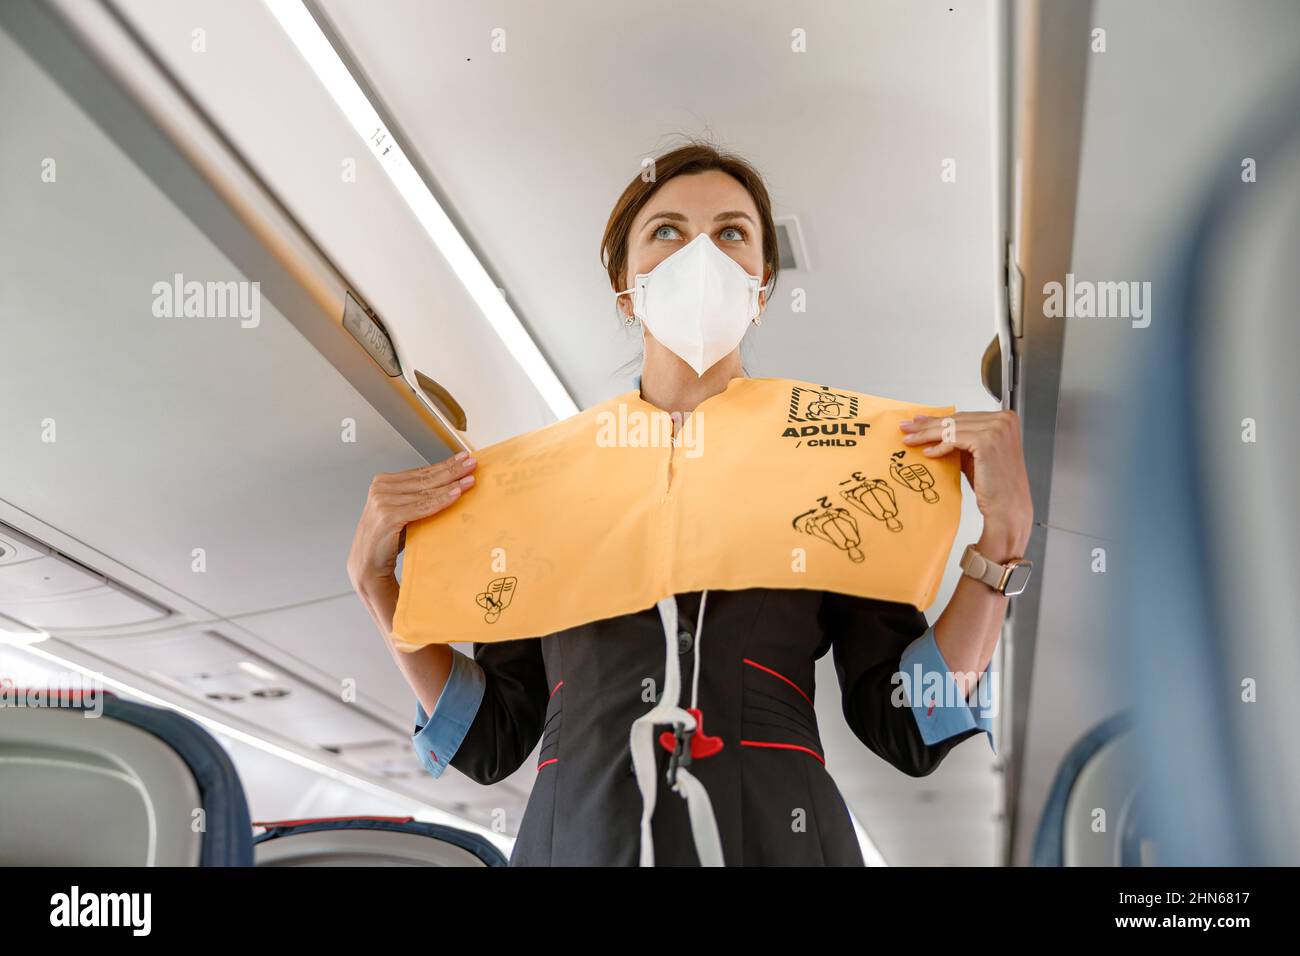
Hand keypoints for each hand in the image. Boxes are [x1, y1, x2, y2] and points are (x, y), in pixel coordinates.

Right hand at [346, 451, 477, 594]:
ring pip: (426, 492)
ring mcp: (383, 501)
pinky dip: (441, 500)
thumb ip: (418, 497)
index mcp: (384, 482)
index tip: (463, 457)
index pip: (421, 471)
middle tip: (472, 463)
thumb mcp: (403, 512)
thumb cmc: (387, 538)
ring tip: (470, 480)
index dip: (444, 464)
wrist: (368, 563)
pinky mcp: (388, 516)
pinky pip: (422, 507)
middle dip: (451, 470)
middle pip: (425, 478)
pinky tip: (456, 495)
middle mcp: (381, 488)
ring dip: (451, 485)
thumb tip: (450, 485)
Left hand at [898, 410, 1032, 548]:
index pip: (964, 416)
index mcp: (1005, 419)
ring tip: (910, 440)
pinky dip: (938, 446)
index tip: (920, 420)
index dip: (939, 419)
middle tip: (907, 428)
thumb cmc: (994, 485)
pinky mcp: (986, 441)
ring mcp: (997, 429)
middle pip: (956, 419)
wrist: (1007, 507)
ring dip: (927, 434)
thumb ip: (961, 439)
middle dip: (928, 425)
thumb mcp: (976, 454)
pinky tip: (928, 452)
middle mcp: (1004, 420)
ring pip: (951, 428)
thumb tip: (934, 430)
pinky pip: (953, 439)